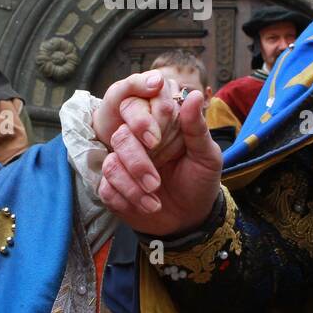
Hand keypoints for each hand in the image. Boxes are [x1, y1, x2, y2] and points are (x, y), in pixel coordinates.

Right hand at [99, 89, 222, 237]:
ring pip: (112, 164)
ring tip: (155, 202)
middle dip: (137, 162)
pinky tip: (147, 207)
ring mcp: (123, 162)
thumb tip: (194, 95)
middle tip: (156, 183)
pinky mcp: (113, 185)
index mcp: (158, 125)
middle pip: (121, 136)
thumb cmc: (200, 180)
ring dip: (132, 186)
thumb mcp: (206, 155)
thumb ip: (196, 127)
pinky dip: (127, 200)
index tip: (155, 141)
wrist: (191, 217)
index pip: (137, 106)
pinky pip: (107, 187)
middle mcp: (137, 140)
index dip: (142, 121)